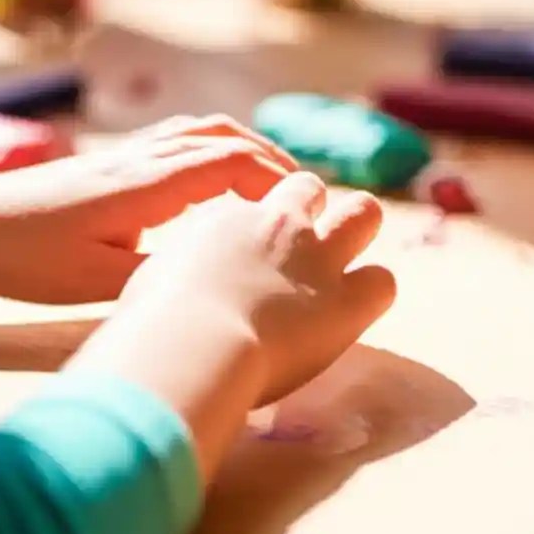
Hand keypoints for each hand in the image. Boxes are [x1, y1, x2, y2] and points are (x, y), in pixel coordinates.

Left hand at [0, 114, 299, 303]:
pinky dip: (211, 151)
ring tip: (269, 185)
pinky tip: (210, 185)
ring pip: (199, 132)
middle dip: (272, 160)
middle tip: (302, 195)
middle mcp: (141, 158)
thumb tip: (221, 272)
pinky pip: (176, 141)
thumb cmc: (26, 259)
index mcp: (148, 183)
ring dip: (243, 149)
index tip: (304, 210)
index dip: (277, 180)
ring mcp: (124, 155)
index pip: (232, 161)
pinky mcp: (110, 163)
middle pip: (223, 135)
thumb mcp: (100, 282)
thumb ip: (166, 273)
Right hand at [69, 172, 395, 480]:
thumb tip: (171, 288)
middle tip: (304, 247)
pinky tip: (353, 313)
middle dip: (313, 207)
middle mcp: (276, 225)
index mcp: (225, 220)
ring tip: (344, 265)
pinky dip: (372, 293)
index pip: (254, 199)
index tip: (254, 243)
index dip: (260, 217)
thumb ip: (173, 273)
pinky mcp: (346, 300)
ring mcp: (317, 257)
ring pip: (363, 212)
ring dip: (357, 230)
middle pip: (309, 188)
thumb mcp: (150, 280)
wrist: (190, 345)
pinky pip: (382, 281)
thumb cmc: (152, 324)